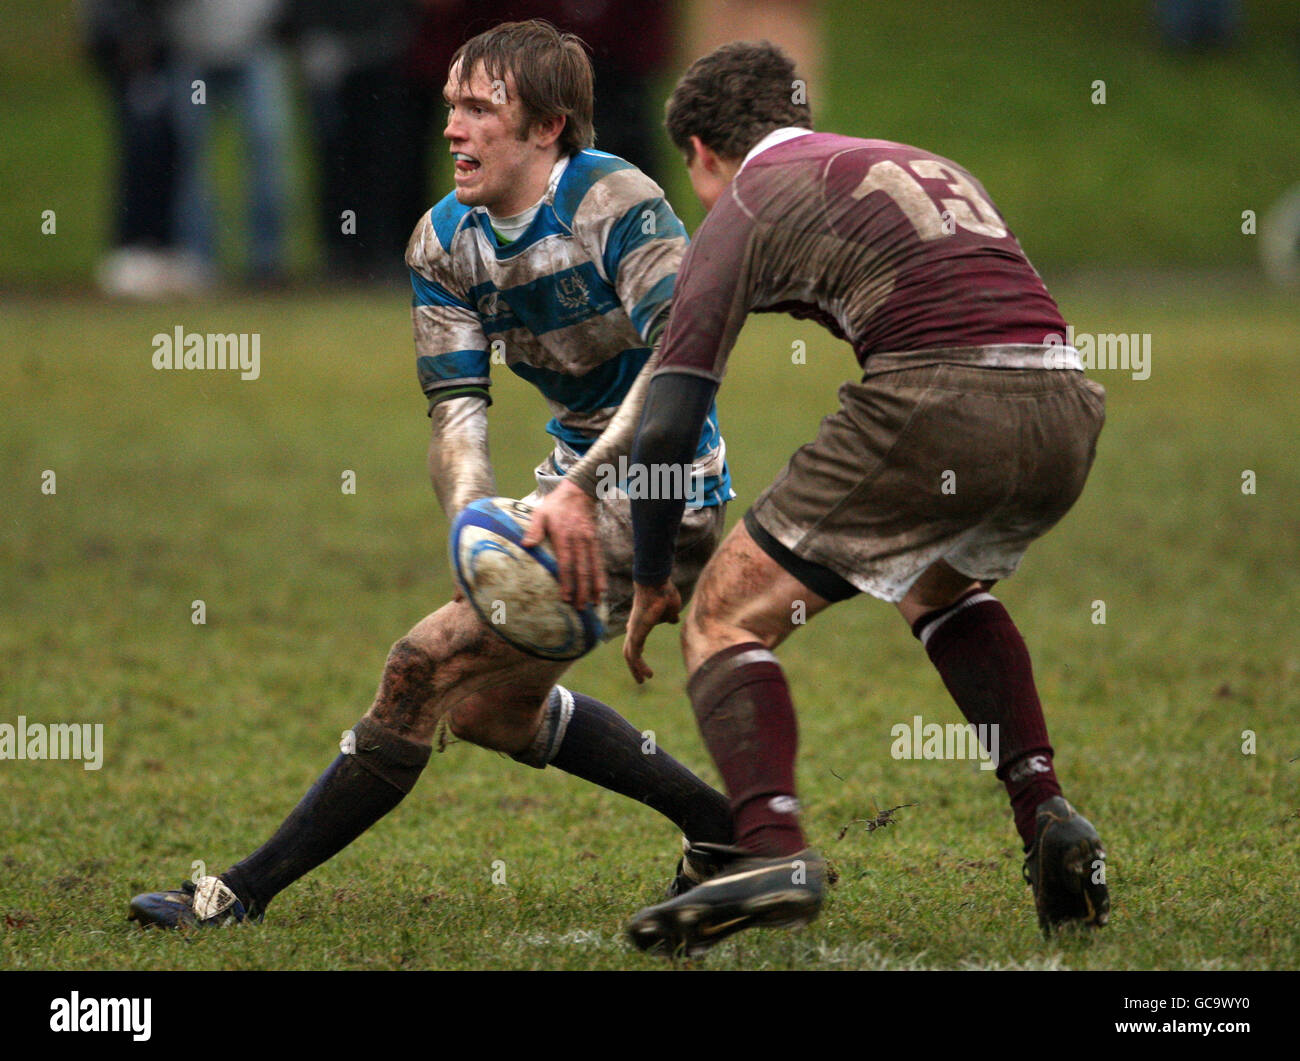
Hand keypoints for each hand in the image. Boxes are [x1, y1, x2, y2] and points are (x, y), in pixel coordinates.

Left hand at [520, 478, 606, 610]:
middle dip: (582, 590)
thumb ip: (534, 529)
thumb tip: (526, 545)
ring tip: (594, 603)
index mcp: (564, 536)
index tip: (566, 597)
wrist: (579, 491)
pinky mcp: (595, 541)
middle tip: (580, 608)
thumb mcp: (541, 513)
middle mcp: (579, 541)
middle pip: (582, 569)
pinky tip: (601, 589)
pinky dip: (601, 576)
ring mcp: (589, 542)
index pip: (566, 563)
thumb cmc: (556, 505)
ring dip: (594, 587)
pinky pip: (599, 561)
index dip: (567, 581)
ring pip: (593, 567)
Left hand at [623, 580, 681, 683]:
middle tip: (641, 678)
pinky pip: (634, 655)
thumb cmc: (664, 593)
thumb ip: (670, 616)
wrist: (656, 584)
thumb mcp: (671, 609)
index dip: (637, 649)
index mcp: (641, 622)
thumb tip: (673, 620)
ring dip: (635, 669)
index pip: (635, 639)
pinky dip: (638, 666)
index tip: (641, 656)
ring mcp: (633, 631)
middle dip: (634, 665)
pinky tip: (647, 675)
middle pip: (630, 650)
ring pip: (630, 655)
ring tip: (643, 680)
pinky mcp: (635, 634)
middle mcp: (634, 627)